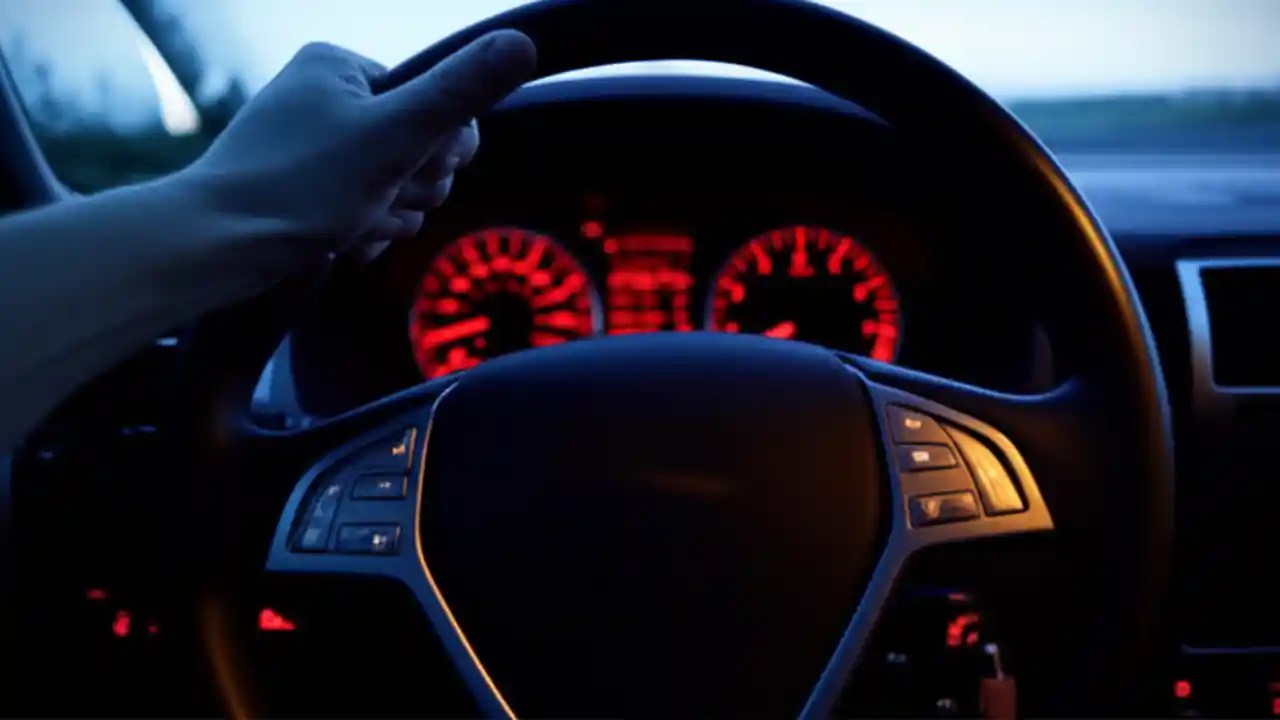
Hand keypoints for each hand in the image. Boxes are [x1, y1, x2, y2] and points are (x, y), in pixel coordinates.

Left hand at [182, 30, 535, 266]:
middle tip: (372, 200)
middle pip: (420, 149)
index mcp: (342, 66)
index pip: (438, 103)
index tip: (406, 169)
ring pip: (397, 186)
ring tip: (349, 223)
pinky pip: (367, 209)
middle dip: (409, 188)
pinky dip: (363, 230)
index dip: (438, 150)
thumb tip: (523, 44)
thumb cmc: (301, 186)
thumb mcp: (395, 136)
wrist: (218, 247)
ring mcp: (315, 146)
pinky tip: (340, 240)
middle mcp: (326, 97)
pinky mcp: (306, 189)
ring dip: (388, 215)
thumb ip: (460, 92)